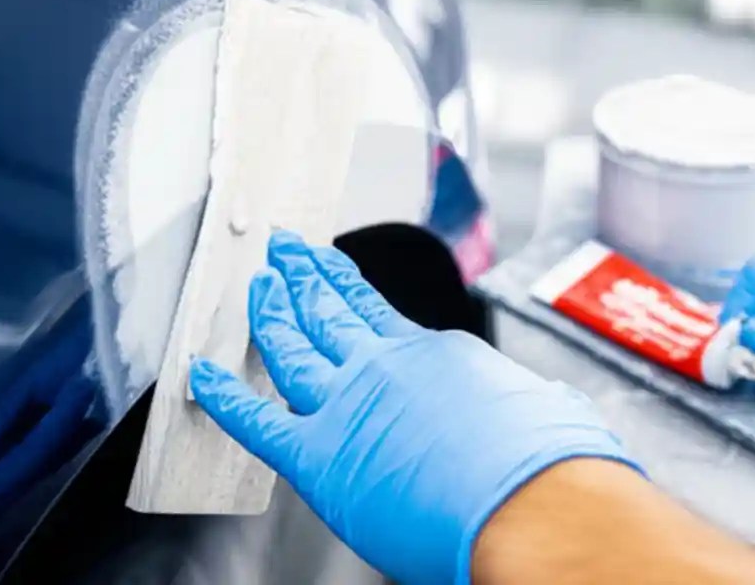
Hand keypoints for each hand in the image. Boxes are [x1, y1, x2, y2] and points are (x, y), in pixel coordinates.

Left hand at [189, 231, 636, 584]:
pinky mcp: (320, 455)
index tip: (327, 262)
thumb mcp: (546, 409)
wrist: (537, 505)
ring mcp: (347, 404)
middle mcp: (384, 367)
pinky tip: (202, 377)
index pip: (374, 309)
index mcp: (435, 355)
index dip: (344, 282)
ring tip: (254, 287)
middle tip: (280, 250)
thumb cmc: (553, 467)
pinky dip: (224, 398)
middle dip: (300, 276)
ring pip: (291, 348)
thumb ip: (524, 403)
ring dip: (267, 313)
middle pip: (327, 310)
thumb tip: (548, 408)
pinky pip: (256, 421)